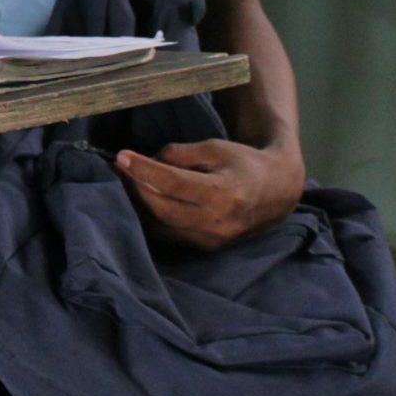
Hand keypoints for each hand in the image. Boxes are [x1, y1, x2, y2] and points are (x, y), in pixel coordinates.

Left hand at [116, 138, 304, 251]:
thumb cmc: (243, 164)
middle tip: (120, 168)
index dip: (143, 170)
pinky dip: (151, 218)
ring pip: (161, 226)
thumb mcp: (216, 148)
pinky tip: (142, 200)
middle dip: (135, 187)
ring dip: (138, 205)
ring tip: (126, 182)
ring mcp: (212, 239)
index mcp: (224, 193)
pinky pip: (169, 235)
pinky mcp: (207, 248)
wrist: (276, 192)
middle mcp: (218, 222)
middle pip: (162, 208)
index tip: (122, 156)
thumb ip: (182, 154)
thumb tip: (149, 160)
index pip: (173, 183)